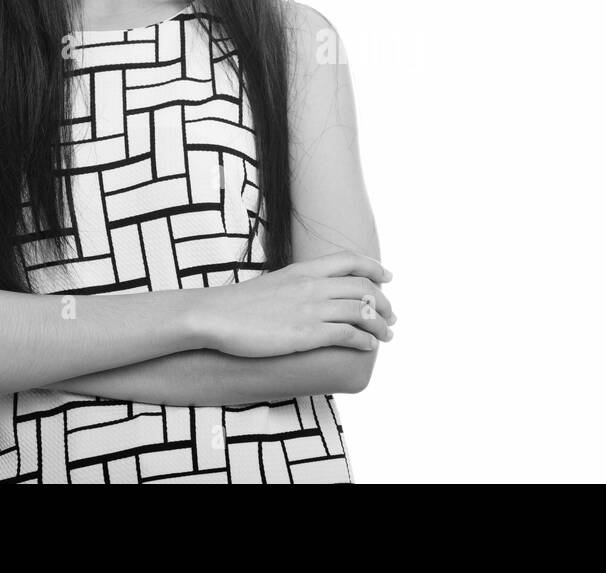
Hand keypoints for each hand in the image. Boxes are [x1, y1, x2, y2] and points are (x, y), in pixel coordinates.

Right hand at [200, 250, 396, 356]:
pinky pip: (347, 333)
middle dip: (382, 301)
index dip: (374, 267)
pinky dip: (364, 339)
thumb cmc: (238, 305)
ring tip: (388, 334)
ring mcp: (310, 308)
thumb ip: (296, 285)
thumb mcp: (274, 284)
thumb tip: (310, 294)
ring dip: (380, 323)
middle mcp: (311, 285)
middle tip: (391, 315)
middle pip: (362, 286)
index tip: (388, 277)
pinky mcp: (305, 333)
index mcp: (303, 269)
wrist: (214, 316)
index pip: (349, 260)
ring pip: (360, 310)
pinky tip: (368, 345)